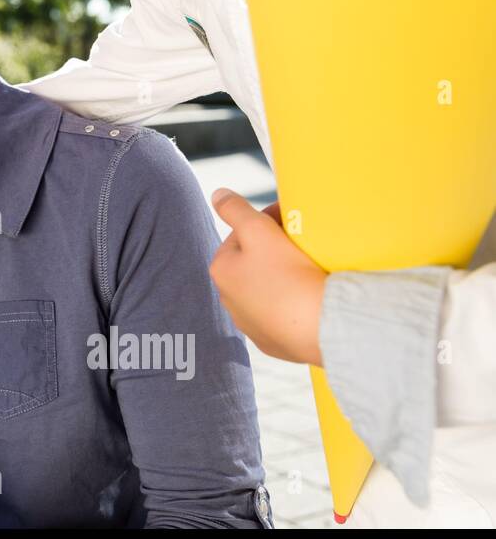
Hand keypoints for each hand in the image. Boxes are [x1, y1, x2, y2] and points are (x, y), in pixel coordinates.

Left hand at [209, 189, 326, 366]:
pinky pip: (284, 316)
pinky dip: (294, 305)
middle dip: (274, 250)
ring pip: (268, 290)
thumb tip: (217, 194)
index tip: (291, 217)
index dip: (266, 221)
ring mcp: (251, 325)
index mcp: (221, 270)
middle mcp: (229, 300)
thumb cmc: (287, 273)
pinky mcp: (275, 344)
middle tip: (303, 241)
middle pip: (254, 263)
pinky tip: (310, 298)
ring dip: (283, 278)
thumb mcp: (258, 230)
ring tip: (310, 269)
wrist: (322, 326)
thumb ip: (235, 208)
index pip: (241, 234)